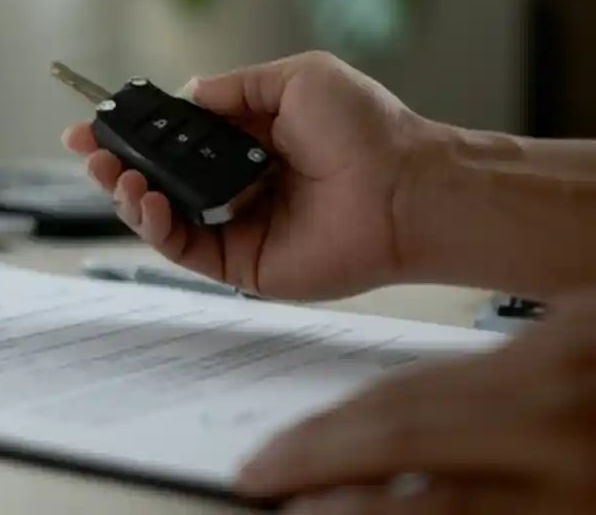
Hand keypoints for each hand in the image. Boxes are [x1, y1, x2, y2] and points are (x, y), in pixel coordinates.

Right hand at [62, 52, 430, 299]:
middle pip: (157, 178)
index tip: (96, 119)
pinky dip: (154, 226)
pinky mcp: (240, 264)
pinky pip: (183, 248)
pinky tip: (144, 200)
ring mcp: (235, 226)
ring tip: (112, 174)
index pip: (174, 136)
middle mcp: (234, 184)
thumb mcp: (299, 78)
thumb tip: (188, 91)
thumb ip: (238, 86)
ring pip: (161, 216)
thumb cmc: (367, 130)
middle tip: (86, 150)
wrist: (407, 189)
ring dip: (126, 194)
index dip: (134, 129)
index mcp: (247, 140)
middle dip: (115, 163)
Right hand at [236, 292, 595, 513]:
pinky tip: (366, 412)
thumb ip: (491, 509)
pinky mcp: (567, 329)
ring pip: (416, 387)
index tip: (296, 513)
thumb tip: (400, 510)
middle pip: (401, 429)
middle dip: (316, 454)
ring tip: (291, 444)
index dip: (346, 511)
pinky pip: (456, 363)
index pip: (426, 504)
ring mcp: (560, 362)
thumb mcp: (586, 510)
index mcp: (575, 486)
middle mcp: (557, 417)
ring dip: (341, 418)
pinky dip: (396, 390)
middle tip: (262, 473)